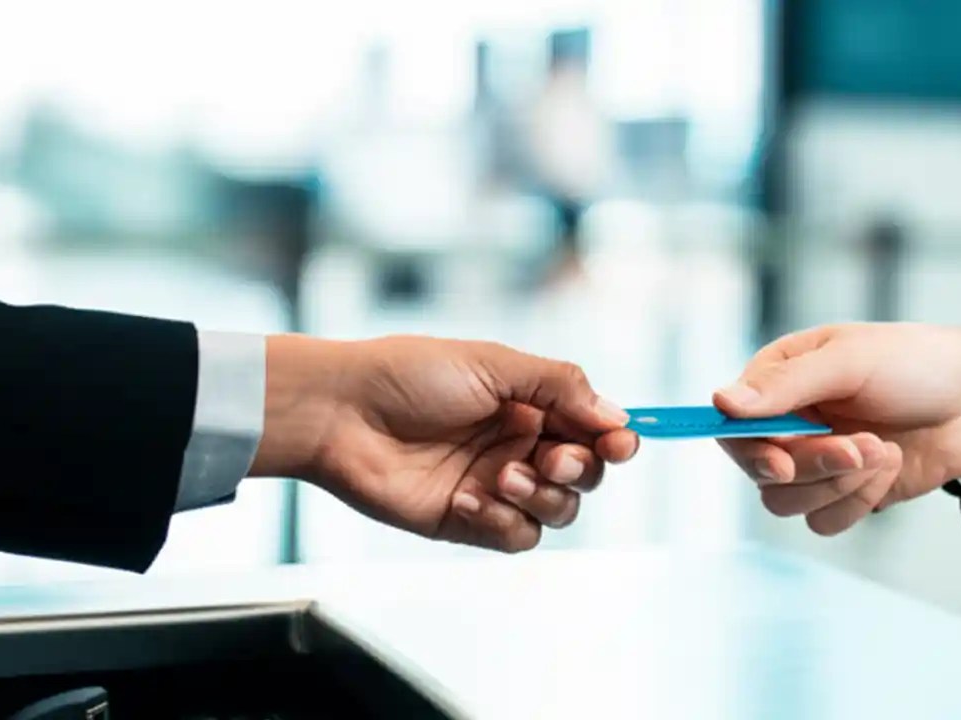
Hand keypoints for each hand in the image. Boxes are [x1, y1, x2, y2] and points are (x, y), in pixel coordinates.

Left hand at [250, 334, 637, 551]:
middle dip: (580, 469)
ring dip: (542, 497)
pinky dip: (502, 522)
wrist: (341, 412)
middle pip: (586, 475)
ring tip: (500, 476)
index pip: (593, 429)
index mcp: (530, 404)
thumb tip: (618, 417)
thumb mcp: (494, 364)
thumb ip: (560, 386)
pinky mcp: (467, 521)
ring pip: (559, 511)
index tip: (619, 444)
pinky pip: (517, 538)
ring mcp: (495, 486)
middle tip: (550, 458)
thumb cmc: (410, 375)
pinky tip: (467, 498)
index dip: (614, 440)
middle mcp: (519, 445)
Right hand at [713, 323, 960, 534]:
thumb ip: (786, 386)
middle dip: (814, 465)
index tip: (782, 464)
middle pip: (761, 471)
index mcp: (779, 381)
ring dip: (840, 484)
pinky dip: (859, 501)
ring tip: (883, 450)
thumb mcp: (850, 361)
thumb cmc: (917, 364)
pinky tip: (889, 467)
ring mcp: (815, 462)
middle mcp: (788, 424)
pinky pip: (823, 521)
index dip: (750, 451)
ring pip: (788, 503)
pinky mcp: (844, 493)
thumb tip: (722, 402)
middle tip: (859, 448)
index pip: (734, 426)